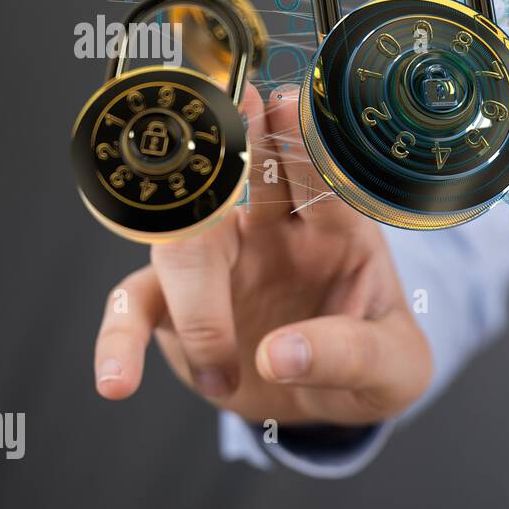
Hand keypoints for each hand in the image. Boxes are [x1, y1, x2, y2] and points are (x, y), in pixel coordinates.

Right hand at [92, 84, 431, 426]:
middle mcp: (272, 231)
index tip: (283, 105)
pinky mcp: (176, 303)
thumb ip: (350, 354)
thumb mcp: (393, 366)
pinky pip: (136, 309)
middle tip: (207, 124)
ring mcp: (219, 262)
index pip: (319, 174)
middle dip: (222, 150)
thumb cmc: (372, 364)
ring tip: (220, 368)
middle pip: (238, 178)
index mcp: (337, 227)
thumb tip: (277, 355)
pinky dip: (119, 340)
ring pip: (182, 243)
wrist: (333, 404)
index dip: (299, 138)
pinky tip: (115, 381)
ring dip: (194, 301)